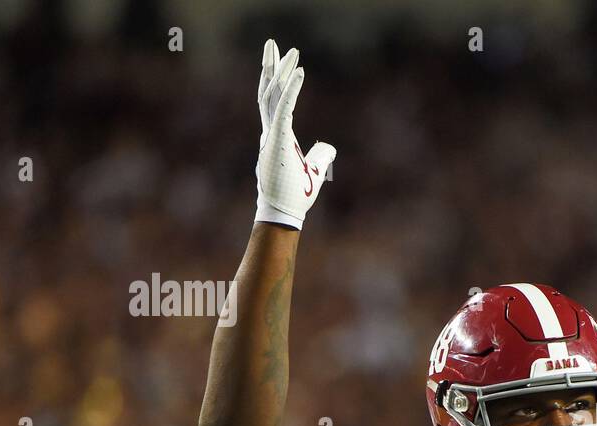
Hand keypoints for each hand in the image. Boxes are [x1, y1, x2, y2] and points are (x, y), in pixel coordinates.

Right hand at [255, 39, 336, 229]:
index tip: (283, 62)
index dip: (277, 81)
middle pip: (268, 91)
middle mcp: (270, 131)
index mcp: (276, 136)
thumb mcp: (314, 171)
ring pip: (272, 94)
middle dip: (271, 66)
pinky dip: (292, 88)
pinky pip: (284, 107)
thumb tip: (329, 146)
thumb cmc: (296, 194)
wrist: (284, 212)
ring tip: (289, 50)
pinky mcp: (277, 138)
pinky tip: (300, 71)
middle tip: (272, 43)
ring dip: (280, 70)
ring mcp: (271, 134)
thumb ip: (321, 156)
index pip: (274, 102)